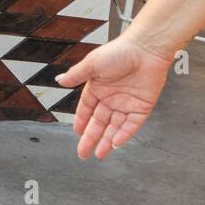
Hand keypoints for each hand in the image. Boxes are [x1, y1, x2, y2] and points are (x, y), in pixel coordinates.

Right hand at [55, 35, 174, 159]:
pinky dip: (124, 135)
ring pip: (114, 127)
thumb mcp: (92, 63)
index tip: (76, 133)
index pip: (86, 109)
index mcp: (97, 87)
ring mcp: (127, 104)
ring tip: (99, 155)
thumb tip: (58, 81)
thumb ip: (76, 75)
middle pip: (99, 123)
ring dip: (107, 141)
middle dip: (90, 138)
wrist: (146, 50)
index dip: (81, 122)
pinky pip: (132, 125)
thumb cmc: (119, 51)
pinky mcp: (142, 107)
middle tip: (83, 153)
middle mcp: (111, 98)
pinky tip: (116, 144)